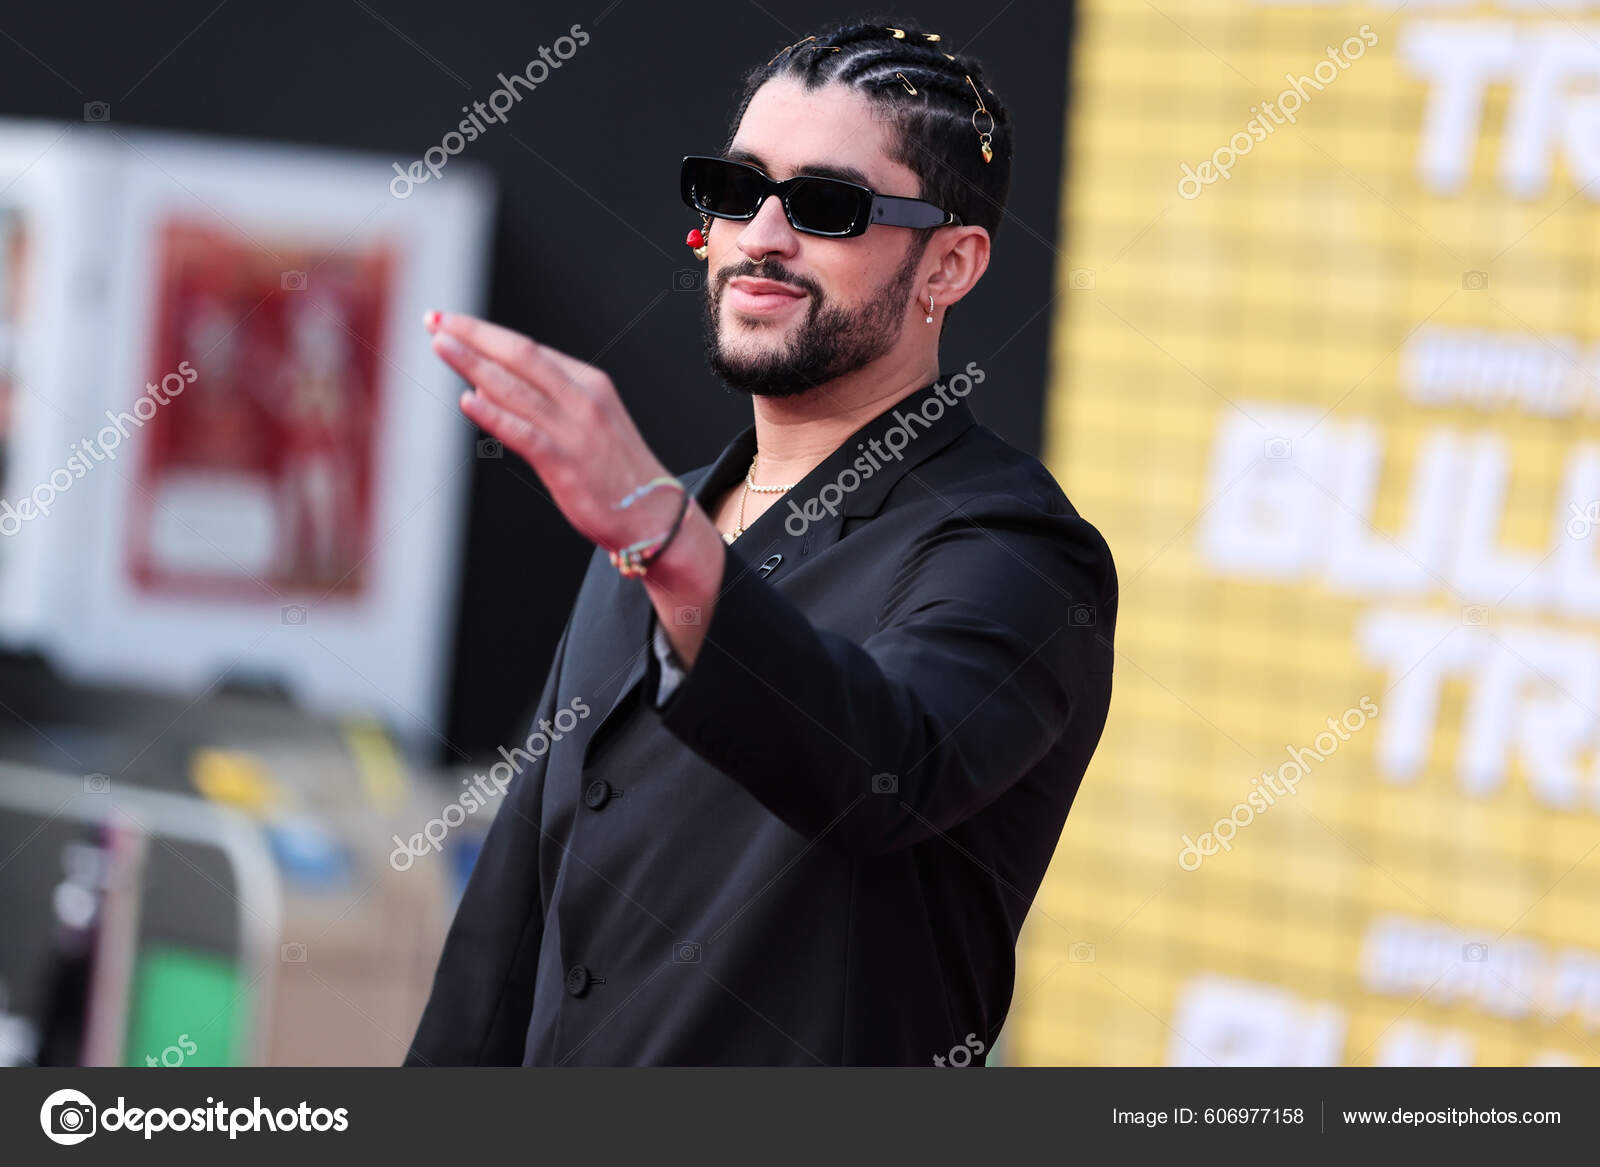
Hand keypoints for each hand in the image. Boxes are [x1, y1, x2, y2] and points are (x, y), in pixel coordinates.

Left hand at [426, 310, 677, 552]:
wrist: (654, 514)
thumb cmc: (614, 471)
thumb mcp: (585, 422)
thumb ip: (542, 402)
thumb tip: (485, 385)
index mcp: (588, 383)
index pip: (528, 350)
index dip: (484, 333)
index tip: (449, 321)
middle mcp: (582, 398)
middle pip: (520, 355)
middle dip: (474, 334)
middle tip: (435, 320)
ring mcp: (575, 429)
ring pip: (516, 388)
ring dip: (474, 363)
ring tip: (441, 345)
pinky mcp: (566, 462)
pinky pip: (524, 433)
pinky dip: (494, 415)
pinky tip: (467, 400)